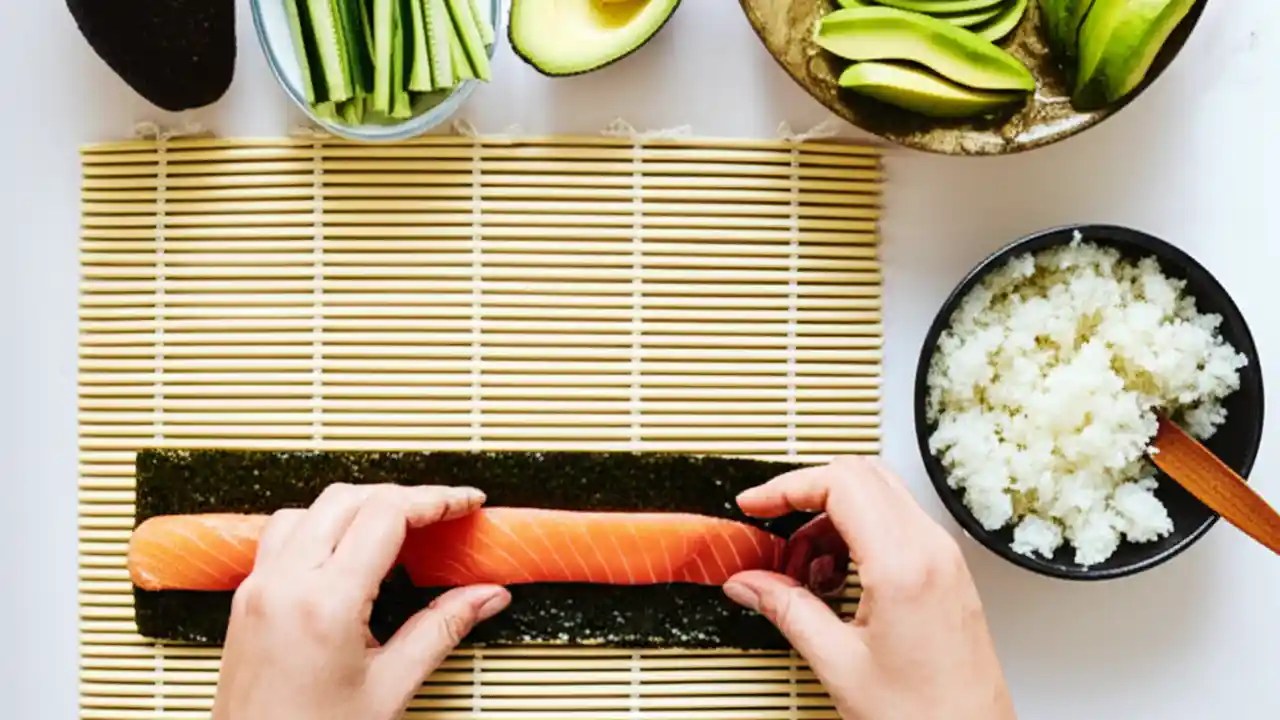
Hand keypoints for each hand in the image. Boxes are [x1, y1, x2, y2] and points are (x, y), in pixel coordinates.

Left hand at [213, 484, 511, 719]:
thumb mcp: (391, 688)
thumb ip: (443, 630)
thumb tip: (486, 596)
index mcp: (324, 605)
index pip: (386, 514)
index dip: (435, 500)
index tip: (465, 503)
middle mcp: (283, 585)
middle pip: (349, 498)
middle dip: (403, 497)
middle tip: (444, 514)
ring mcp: (259, 589)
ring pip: (312, 508)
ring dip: (360, 505)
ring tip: (401, 527)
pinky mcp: (247, 599)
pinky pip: (283, 533)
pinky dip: (321, 524)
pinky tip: (348, 548)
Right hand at [724, 457, 1014, 719]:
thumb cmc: (924, 717)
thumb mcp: (839, 664)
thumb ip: (787, 611)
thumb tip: (748, 582)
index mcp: (904, 566)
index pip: (841, 483)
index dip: (788, 486)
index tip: (755, 504)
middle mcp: (932, 551)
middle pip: (861, 476)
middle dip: (807, 493)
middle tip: (771, 525)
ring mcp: (945, 559)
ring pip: (880, 496)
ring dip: (831, 517)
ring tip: (803, 570)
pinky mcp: (947, 573)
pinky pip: (896, 525)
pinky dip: (857, 535)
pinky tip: (834, 580)